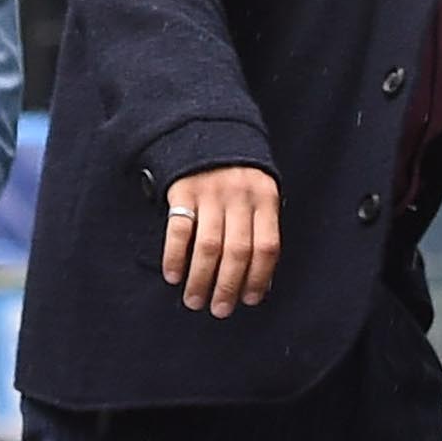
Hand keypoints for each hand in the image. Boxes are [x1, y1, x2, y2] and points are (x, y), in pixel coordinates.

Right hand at [163, 165, 280, 316]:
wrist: (207, 130)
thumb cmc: (237, 176)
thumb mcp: (259, 194)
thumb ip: (261, 229)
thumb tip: (262, 281)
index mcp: (265, 198)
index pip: (267, 246)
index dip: (260, 277)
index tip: (249, 300)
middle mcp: (240, 196)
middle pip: (237, 251)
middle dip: (228, 286)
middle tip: (219, 310)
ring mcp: (211, 192)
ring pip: (209, 246)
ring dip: (201, 278)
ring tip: (195, 300)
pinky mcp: (184, 190)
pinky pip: (179, 230)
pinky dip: (175, 257)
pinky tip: (173, 275)